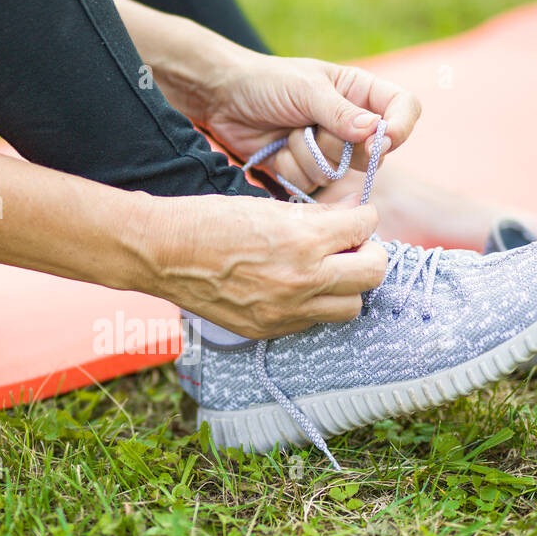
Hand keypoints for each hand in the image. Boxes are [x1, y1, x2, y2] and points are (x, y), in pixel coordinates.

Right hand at [136, 191, 387, 338]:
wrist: (163, 254)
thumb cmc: (210, 221)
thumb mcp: (268, 206)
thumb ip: (316, 215)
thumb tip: (352, 211)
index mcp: (303, 241)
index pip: (365, 227)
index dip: (362, 218)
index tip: (353, 219)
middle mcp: (302, 280)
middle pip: (373, 273)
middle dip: (369, 254)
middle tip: (352, 246)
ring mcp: (286, 311)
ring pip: (352, 307)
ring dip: (347, 287)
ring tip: (327, 271)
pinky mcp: (269, 329)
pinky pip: (314, 321)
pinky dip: (315, 304)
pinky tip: (296, 287)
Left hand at [201, 52, 420, 197]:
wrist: (223, 100)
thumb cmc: (266, 82)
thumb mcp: (305, 88)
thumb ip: (340, 112)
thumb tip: (374, 132)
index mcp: (361, 93)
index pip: (405, 110)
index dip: (400, 128)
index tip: (380, 141)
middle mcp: (352, 124)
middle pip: (374, 154)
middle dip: (338, 145)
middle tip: (308, 125)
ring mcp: (330, 152)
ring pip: (340, 174)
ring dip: (308, 156)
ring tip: (288, 132)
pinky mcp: (306, 173)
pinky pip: (312, 186)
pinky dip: (291, 169)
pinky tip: (277, 151)